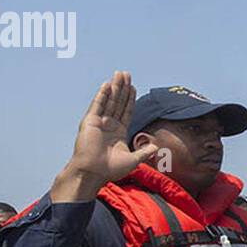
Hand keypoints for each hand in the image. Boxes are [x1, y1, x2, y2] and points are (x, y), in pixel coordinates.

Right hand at [52, 71, 156, 202]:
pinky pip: (98, 105)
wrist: (93, 173)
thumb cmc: (110, 170)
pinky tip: (107, 85)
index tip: (134, 87)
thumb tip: (156, 147)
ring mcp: (99, 122)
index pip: (126, 111)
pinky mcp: (90, 122)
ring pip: (109, 101)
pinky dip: (102, 95)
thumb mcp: (133, 160)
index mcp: (119, 132)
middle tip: (127, 74)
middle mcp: (109, 125)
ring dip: (115, 87)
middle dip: (123, 88)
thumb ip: (144, 152)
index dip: (130, 99)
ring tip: (120, 74)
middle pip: (118, 102)